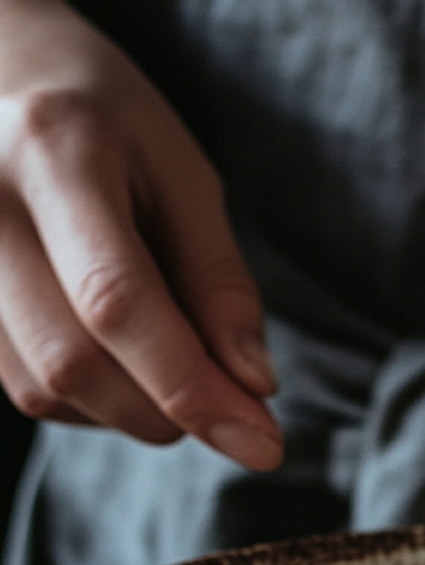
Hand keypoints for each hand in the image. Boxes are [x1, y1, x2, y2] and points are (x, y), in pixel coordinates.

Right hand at [0, 0, 281, 468]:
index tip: (262, 443)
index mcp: (49, 151)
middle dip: (169, 412)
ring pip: (43, 390)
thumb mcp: (183, 173)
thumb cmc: (106, 121)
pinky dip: (90, 400)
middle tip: (231, 409)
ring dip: (130, 411)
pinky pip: (23, 387)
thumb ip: (219, 281)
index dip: (193, 388)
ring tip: (171, 363)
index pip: (118, 302)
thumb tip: (253, 387)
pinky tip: (119, 358)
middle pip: (73, 362)